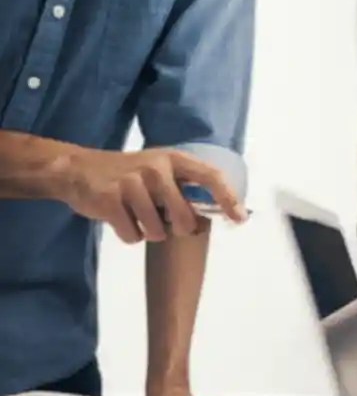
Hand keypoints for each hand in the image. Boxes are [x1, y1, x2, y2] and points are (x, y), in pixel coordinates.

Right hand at [61, 147, 246, 243]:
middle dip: (178, 228)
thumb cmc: (129, 175)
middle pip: (184, 218)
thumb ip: (183, 189)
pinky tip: (120, 218)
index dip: (229, 199)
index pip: (211, 177)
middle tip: (165, 220)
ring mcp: (132, 183)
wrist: (77, 170)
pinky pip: (133, 236)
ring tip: (136, 215)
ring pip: (157, 231)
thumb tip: (213, 217)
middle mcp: (156, 169)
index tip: (240, 218)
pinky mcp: (111, 200)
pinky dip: (129, 234)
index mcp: (174, 159)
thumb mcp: (159, 171)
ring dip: (149, 232)